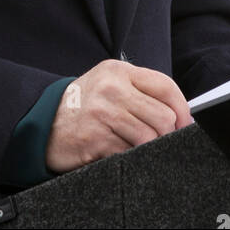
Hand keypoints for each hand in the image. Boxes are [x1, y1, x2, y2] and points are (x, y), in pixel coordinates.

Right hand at [45, 59, 193, 172]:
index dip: (182, 108)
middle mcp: (112, 89)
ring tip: (138, 147)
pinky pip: (130, 154)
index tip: (185, 123)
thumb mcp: (109, 84)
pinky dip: (131, 158)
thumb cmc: (83, 105)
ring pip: (150, 138)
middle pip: (163, 116)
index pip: (165, 86)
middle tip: (160, 140)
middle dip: (167, 133)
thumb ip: (140, 92)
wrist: (44, 122)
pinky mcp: (96, 140)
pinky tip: (120, 153)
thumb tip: (179, 115)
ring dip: (150, 148)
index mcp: (119, 71)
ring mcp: (103, 114)